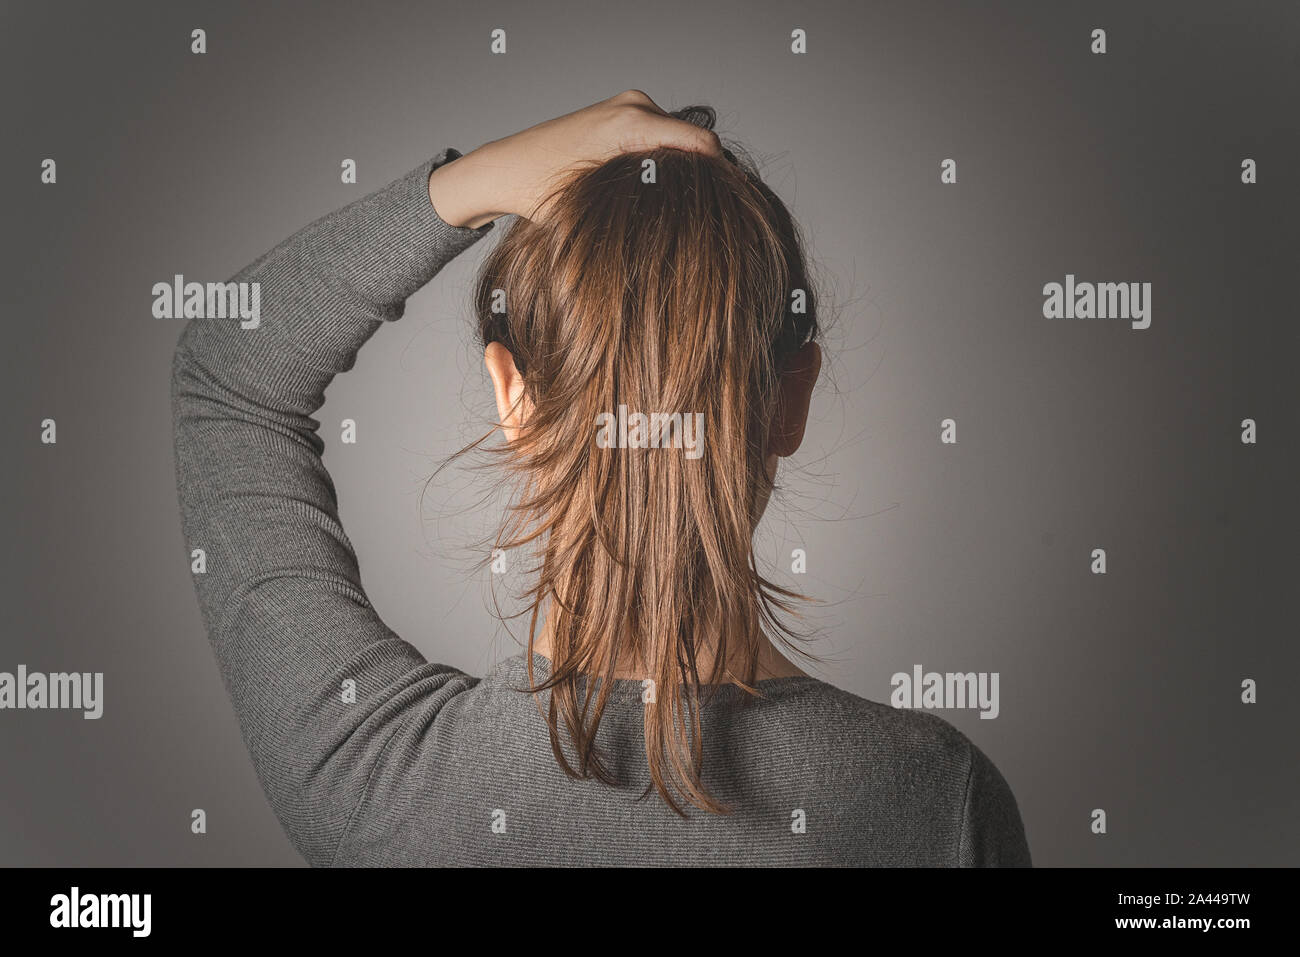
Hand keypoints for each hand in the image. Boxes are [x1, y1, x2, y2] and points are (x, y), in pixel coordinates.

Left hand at [427, 90, 722, 227]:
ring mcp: (626, 105)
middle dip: (696, 176)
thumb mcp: (594, 208)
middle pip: (691, 142)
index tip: (725, 208)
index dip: (719, 178)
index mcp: (631, 124)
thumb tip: (688, 226)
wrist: (505, 169)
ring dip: (676, 170)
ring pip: (674, 142)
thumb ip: (644, 207)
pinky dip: (659, 160)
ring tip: (670, 206)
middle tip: (699, 216)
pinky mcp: (620, 113)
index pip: (702, 143)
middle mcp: (633, 106)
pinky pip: (657, 136)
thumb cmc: (540, 191)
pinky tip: (648, 189)